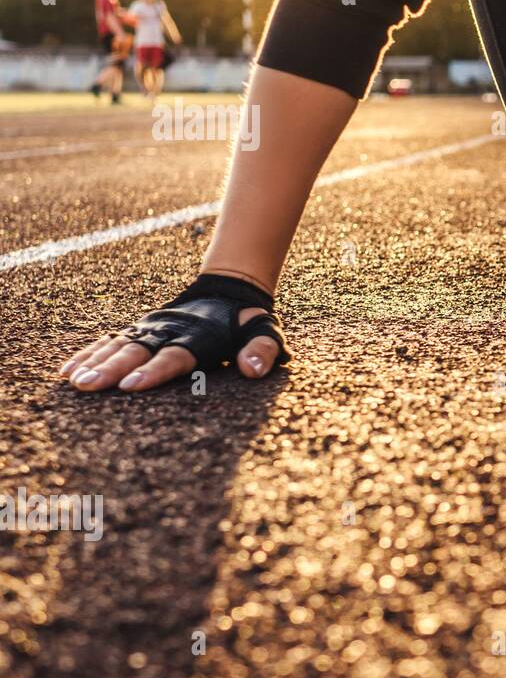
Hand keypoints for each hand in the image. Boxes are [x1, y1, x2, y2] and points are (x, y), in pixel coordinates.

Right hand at [59, 307, 282, 392]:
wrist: (228, 290)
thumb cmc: (247, 322)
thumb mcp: (266, 332)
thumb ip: (263, 349)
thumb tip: (253, 370)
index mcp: (200, 337)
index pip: (175, 356)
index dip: (154, 371)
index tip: (132, 386)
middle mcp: (169, 332)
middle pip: (138, 351)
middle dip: (112, 369)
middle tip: (89, 386)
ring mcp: (151, 330)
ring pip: (119, 346)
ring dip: (95, 363)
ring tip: (74, 382)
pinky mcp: (139, 330)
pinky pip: (110, 342)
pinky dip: (89, 354)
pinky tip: (68, 371)